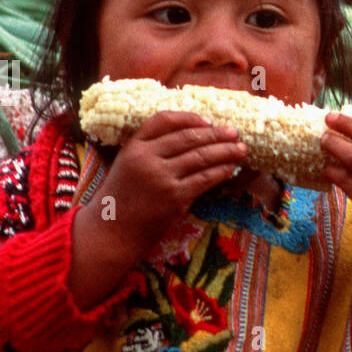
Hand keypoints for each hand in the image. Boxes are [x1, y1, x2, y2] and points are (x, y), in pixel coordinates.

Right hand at [68, 111, 245, 310]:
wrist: (111, 233)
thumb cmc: (121, 201)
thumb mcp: (127, 166)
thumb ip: (149, 151)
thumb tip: (189, 140)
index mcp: (133, 146)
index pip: (164, 120)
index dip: (189, 118)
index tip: (208, 120)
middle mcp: (146, 158)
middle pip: (188, 137)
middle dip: (215, 134)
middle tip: (234, 132)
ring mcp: (161, 177)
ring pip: (200, 157)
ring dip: (225, 151)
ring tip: (240, 149)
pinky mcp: (174, 197)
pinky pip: (204, 179)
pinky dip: (221, 172)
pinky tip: (231, 168)